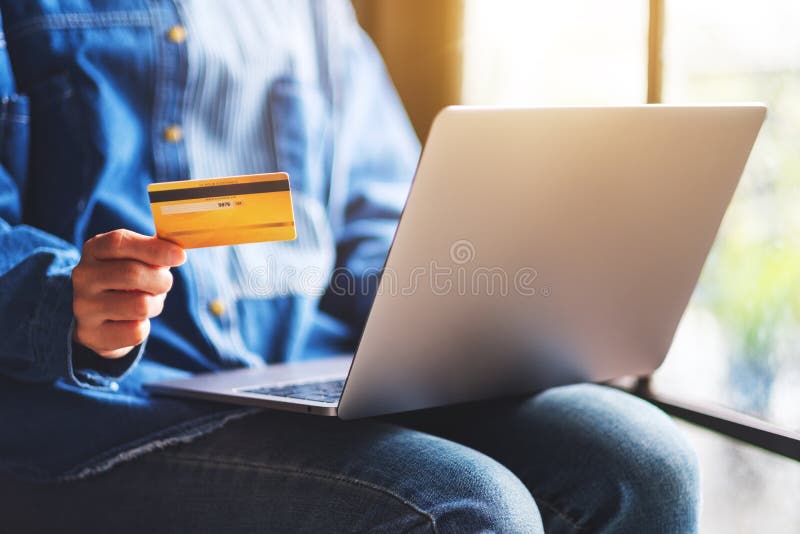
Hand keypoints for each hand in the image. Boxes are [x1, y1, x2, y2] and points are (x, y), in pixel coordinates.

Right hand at [72, 229, 185, 358]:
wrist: (96, 317)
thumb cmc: (125, 280)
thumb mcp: (135, 258)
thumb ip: (154, 251)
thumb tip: (176, 253)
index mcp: (94, 250)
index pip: (119, 243)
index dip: (153, 249)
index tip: (180, 256)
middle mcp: (84, 276)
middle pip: (133, 274)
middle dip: (161, 280)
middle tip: (164, 283)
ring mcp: (84, 306)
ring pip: (140, 305)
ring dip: (155, 305)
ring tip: (148, 303)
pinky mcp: (91, 334)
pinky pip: (136, 332)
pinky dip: (144, 327)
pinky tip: (132, 322)